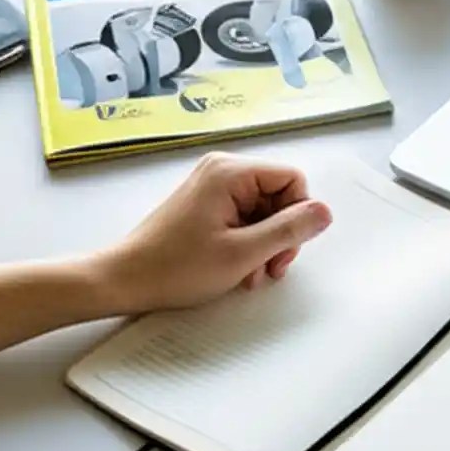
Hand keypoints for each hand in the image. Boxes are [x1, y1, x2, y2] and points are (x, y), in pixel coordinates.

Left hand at [93, 152, 332, 313]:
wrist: (125, 280)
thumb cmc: (175, 268)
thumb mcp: (243, 253)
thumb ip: (289, 230)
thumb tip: (324, 212)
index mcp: (230, 172)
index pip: (292, 179)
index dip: (298, 216)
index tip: (284, 249)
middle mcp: (222, 171)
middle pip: (280, 196)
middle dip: (280, 235)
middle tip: (269, 268)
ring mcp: (212, 187)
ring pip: (264, 211)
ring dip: (265, 245)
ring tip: (249, 273)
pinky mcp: (206, 204)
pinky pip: (245, 217)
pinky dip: (248, 244)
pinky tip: (238, 268)